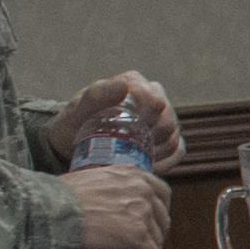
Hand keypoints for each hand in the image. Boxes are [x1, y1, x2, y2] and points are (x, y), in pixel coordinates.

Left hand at [49, 72, 182, 167]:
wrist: (71, 144)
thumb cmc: (74, 124)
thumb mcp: (78, 110)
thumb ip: (97, 95)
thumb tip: (124, 86)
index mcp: (135, 84)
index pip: (154, 98)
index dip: (145, 116)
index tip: (126, 131)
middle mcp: (153, 98)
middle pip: (168, 119)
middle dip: (150, 137)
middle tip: (127, 149)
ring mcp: (162, 119)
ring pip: (174, 136)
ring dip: (156, 150)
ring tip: (133, 158)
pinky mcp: (167, 139)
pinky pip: (178, 150)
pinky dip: (165, 160)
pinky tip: (145, 165)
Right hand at [65, 163, 170, 248]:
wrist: (49, 212)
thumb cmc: (57, 198)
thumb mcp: (89, 181)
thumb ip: (104, 189)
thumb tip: (96, 203)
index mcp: (132, 175)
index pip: (160, 193)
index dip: (159, 210)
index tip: (152, 222)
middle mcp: (143, 191)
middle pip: (161, 218)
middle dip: (155, 233)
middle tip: (143, 247)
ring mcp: (143, 215)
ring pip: (156, 241)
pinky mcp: (138, 239)